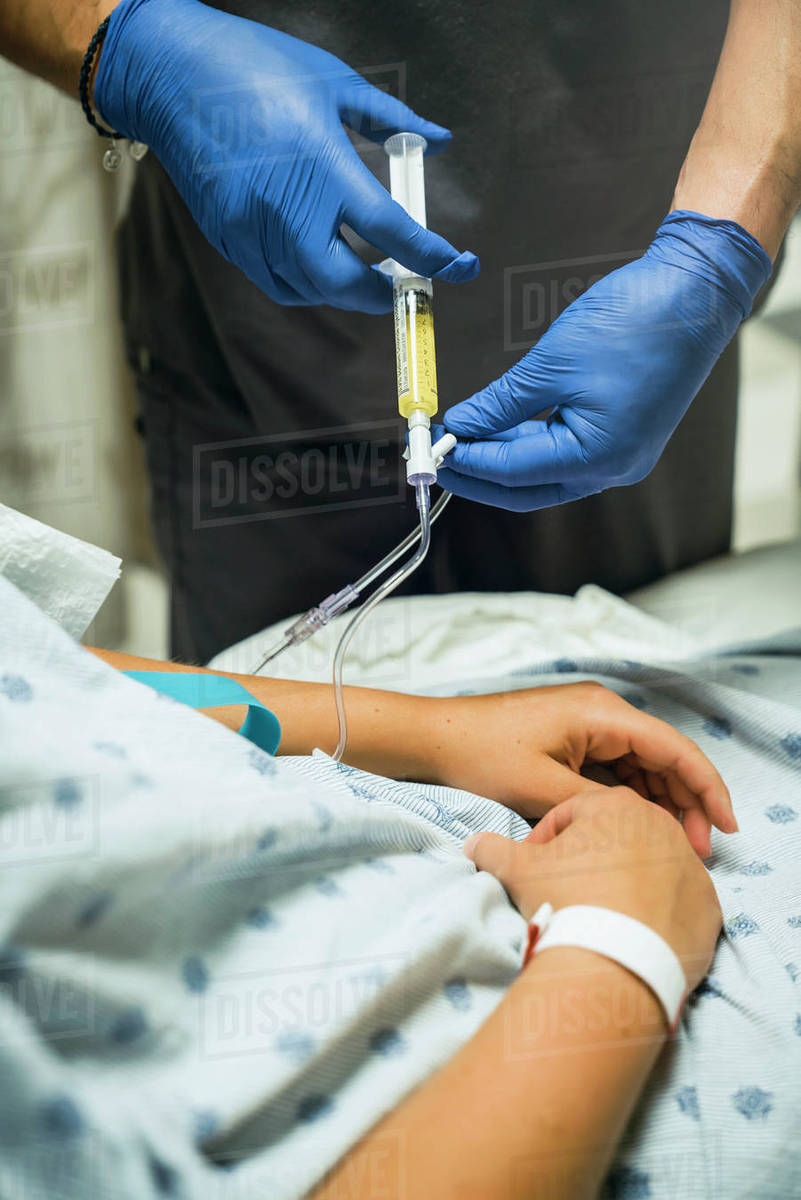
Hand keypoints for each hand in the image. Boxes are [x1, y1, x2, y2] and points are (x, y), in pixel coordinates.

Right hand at [94, 0, 477, 310]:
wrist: (171, 73)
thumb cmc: (256, 66)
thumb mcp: (335, 83)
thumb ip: (392, 120)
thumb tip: (438, 139)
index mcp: (323, 168)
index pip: (392, 233)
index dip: (434, 257)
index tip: (461, 266)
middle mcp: (287, 211)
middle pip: (346, 285)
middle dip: (382, 293)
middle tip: (407, 282)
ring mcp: (252, 231)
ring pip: (309, 291)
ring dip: (345, 291)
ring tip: (367, 272)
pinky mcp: (228, 239)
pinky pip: (276, 282)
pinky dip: (307, 284)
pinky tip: (322, 264)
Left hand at [420, 682, 735, 857]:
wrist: (432, 739)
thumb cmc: (480, 755)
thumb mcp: (543, 790)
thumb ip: (601, 805)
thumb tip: (642, 823)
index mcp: (601, 713)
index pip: (673, 749)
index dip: (706, 787)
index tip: (726, 824)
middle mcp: (601, 711)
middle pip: (663, 757)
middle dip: (687, 801)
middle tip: (700, 849)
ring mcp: (586, 724)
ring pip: (642, 765)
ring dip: (662, 801)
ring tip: (677, 844)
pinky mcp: (571, 739)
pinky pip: (616, 768)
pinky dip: (633, 796)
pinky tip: (642, 827)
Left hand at [439, 211, 769, 508]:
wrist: (698, 292)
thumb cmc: (635, 322)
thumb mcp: (551, 363)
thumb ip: (501, 404)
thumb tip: (461, 426)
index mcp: (598, 458)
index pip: (513, 474)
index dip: (466, 462)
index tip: (429, 449)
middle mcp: (613, 469)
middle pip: (528, 487)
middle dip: (479, 473)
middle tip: (436, 454)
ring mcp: (622, 456)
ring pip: (545, 473)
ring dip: (503, 458)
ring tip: (462, 437)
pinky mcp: (624, 438)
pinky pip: (566, 454)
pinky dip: (531, 443)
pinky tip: (500, 427)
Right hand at [464, 787, 722, 992]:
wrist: (614, 963)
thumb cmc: (567, 900)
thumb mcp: (516, 868)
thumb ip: (492, 849)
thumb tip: (472, 845)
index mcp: (616, 804)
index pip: (573, 813)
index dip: (547, 839)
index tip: (533, 865)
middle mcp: (663, 825)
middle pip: (618, 836)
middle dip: (592, 858)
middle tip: (568, 890)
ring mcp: (692, 867)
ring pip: (652, 868)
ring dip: (627, 883)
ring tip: (601, 915)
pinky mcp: (709, 908)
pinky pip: (678, 904)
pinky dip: (657, 914)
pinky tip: (633, 934)